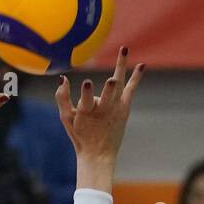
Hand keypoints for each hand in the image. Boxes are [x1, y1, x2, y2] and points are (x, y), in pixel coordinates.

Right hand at [54, 46, 142, 179]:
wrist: (99, 153)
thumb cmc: (80, 135)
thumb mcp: (66, 118)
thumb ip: (62, 98)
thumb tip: (62, 78)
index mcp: (85, 114)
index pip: (86, 101)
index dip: (87, 92)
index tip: (87, 82)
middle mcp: (103, 111)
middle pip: (107, 95)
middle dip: (109, 88)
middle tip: (111, 79)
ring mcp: (115, 108)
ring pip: (118, 86)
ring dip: (120, 68)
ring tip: (123, 50)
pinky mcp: (124, 108)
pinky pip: (130, 89)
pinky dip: (136, 77)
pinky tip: (142, 65)